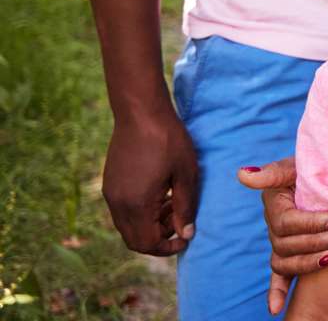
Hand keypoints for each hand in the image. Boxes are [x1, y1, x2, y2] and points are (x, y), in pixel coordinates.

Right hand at [102, 108, 197, 255]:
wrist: (141, 112)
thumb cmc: (168, 140)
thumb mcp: (186, 174)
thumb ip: (185, 207)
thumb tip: (185, 234)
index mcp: (136, 205)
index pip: (146, 244)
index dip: (167, 247)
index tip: (186, 238)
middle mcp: (118, 204)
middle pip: (134, 238)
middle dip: (158, 237)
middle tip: (180, 221)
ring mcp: (110, 193)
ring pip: (128, 225)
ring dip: (150, 223)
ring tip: (174, 204)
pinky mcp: (109, 183)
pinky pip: (123, 210)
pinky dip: (141, 211)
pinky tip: (160, 193)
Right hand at [236, 157, 327, 314]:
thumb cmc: (314, 164)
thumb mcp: (297, 163)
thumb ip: (273, 171)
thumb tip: (243, 174)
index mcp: (275, 205)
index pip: (288, 222)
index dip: (312, 223)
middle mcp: (274, 227)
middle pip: (288, 244)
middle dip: (318, 242)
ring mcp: (280, 243)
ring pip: (287, 261)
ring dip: (309, 263)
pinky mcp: (289, 254)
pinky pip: (279, 277)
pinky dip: (276, 292)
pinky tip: (275, 309)